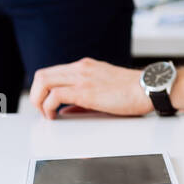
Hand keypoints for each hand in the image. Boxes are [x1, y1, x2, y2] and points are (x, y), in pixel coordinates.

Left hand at [29, 58, 152, 118]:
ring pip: (43, 82)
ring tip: (45, 114)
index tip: (45, 103)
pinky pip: (55, 96)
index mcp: (85, 66)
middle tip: (41, 109)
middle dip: (35, 94)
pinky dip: (48, 107)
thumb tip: (66, 109)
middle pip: (42, 75)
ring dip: (38, 100)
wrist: (148, 88)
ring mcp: (82, 78)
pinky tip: (54, 117)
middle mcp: (80, 68)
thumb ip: (83, 98)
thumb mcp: (104, 89)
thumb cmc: (133, 91)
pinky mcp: (85, 91)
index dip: (43, 89)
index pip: (52, 72)